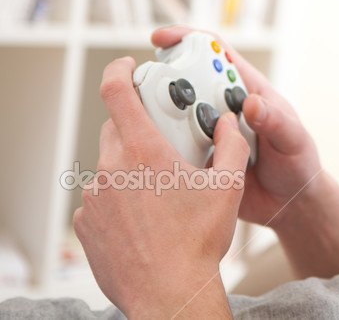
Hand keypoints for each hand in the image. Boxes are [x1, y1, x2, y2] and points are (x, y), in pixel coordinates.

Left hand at [73, 57, 244, 317]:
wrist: (169, 293)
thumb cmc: (199, 241)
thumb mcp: (228, 186)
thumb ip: (231, 144)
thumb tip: (229, 121)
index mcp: (143, 150)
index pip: (116, 91)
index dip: (119, 70)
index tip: (128, 65)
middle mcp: (111, 168)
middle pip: (116, 129)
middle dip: (139, 128)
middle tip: (166, 142)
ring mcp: (94, 198)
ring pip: (110, 165)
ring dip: (132, 167)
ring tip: (163, 191)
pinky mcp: (86, 224)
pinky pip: (102, 198)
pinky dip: (121, 199)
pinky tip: (147, 218)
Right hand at [151, 26, 325, 229]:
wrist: (291, 204)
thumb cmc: (299, 163)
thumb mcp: (293, 139)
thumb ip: (275, 121)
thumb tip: (251, 102)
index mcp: (246, 90)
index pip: (215, 52)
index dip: (188, 39)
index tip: (160, 38)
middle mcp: (223, 107)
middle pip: (185, 81)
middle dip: (160, 79)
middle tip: (143, 91)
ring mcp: (208, 132)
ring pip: (173, 115)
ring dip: (155, 116)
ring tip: (142, 126)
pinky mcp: (198, 158)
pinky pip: (172, 148)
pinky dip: (158, 147)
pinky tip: (144, 156)